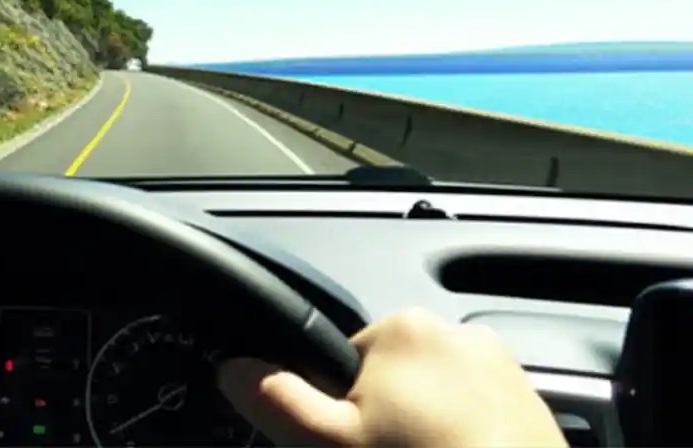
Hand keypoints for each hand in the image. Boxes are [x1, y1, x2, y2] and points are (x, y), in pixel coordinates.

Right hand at [217, 308, 566, 446]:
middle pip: (395, 373)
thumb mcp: (337, 443)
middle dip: (390, 411)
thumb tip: (232, 369)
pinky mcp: (530, 395)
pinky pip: (478, 406)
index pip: (350, 360)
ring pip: (437, 392)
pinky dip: (467, 431)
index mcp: (401, 325)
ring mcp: (499, 361)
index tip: (363, 438)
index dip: (347, 406)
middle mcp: (454, 328)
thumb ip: (284, 402)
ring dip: (429, 421)